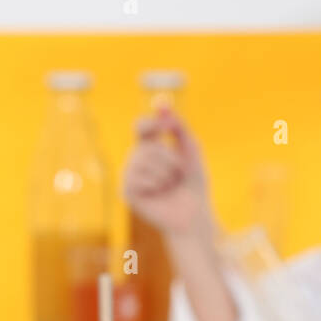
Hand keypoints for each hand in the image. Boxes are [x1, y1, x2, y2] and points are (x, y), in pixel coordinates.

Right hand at [123, 106, 213, 240]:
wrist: (194, 215)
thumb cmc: (193, 185)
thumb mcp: (191, 152)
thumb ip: (179, 128)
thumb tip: (164, 105)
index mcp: (149, 148)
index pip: (143, 127)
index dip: (153, 124)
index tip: (168, 126)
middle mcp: (136, 159)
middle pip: (148, 146)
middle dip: (170, 159)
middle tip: (178, 175)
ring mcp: (129, 175)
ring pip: (143, 161)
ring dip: (166, 174)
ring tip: (170, 186)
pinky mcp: (126, 191)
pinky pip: (138, 178)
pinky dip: (155, 186)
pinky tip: (158, 195)